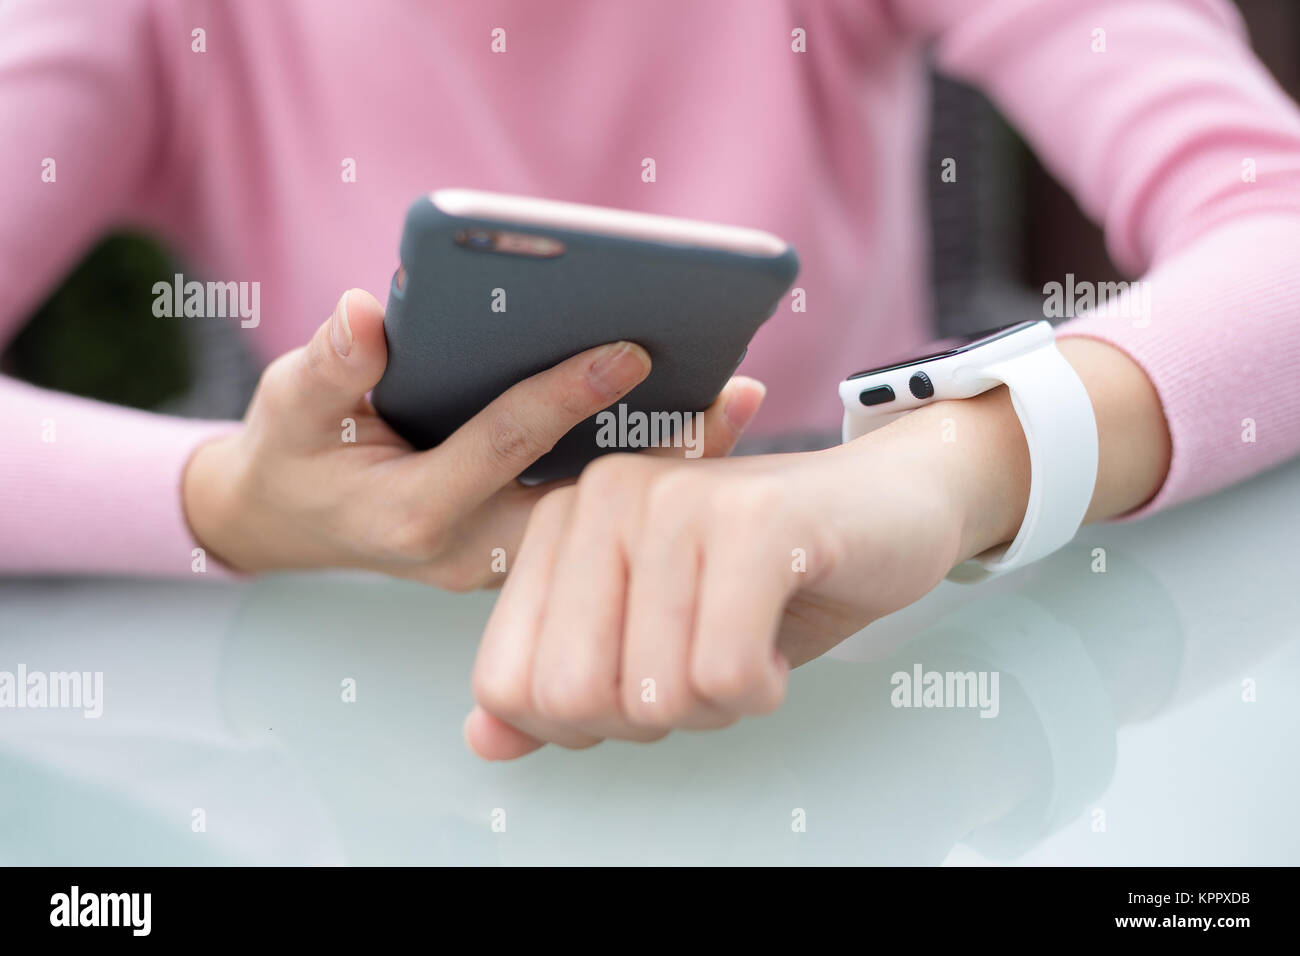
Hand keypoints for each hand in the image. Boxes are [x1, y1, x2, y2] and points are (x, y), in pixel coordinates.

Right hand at [181, 289, 765, 586]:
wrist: (288, 525)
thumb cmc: (293, 456)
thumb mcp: (290, 406)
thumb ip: (331, 366)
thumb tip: (369, 311)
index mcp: (414, 512)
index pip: (504, 445)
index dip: (565, 394)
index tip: (631, 350)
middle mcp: (469, 549)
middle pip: (584, 496)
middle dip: (660, 447)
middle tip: (735, 391)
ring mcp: (500, 561)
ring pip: (600, 513)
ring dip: (665, 461)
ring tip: (732, 398)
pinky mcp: (520, 554)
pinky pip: (592, 517)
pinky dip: (640, 475)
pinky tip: (690, 425)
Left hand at [464, 336, 1173, 759]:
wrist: (887, 508)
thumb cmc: (764, 576)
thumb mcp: (649, 638)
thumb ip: (560, 683)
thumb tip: (483, 739)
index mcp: (563, 524)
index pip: (507, 683)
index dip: (578, 721)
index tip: (641, 678)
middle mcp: (604, 499)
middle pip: (571, 698)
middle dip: (648, 718)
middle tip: (701, 666)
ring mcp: (677, 502)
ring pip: (654, 696)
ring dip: (715, 706)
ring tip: (746, 646)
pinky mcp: (755, 520)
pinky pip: (724, 676)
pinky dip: (760, 691)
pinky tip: (776, 643)